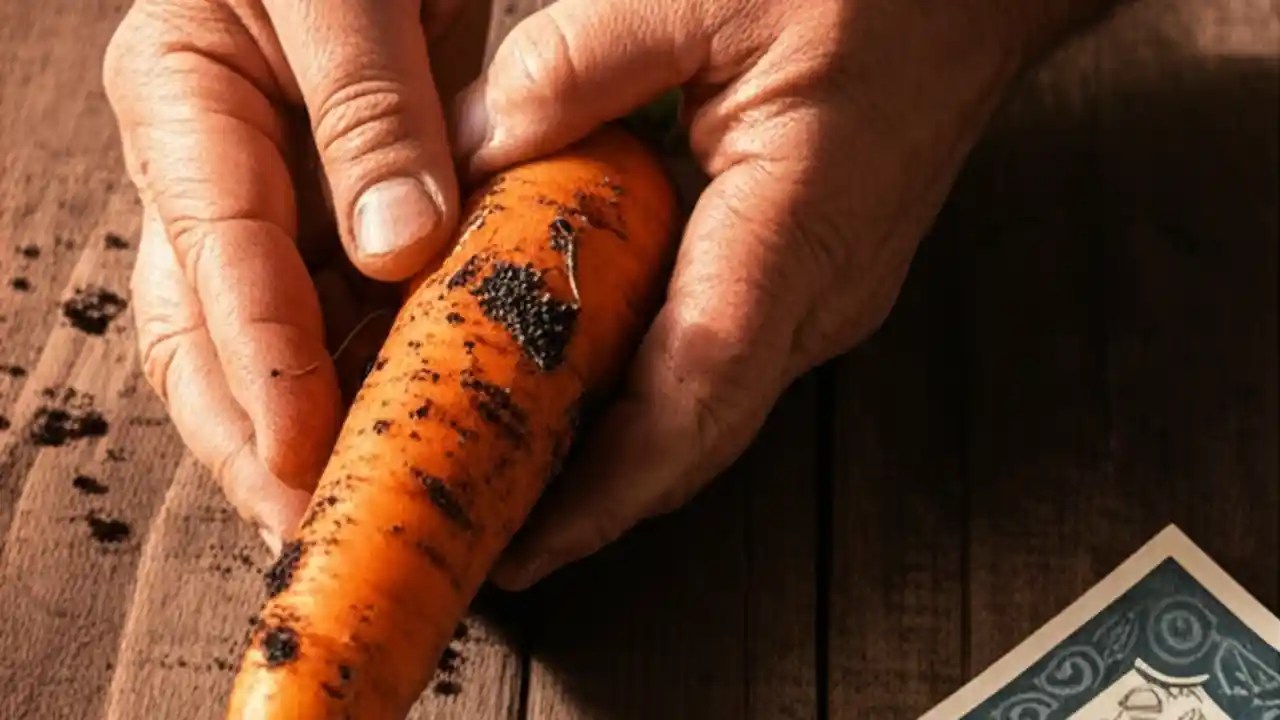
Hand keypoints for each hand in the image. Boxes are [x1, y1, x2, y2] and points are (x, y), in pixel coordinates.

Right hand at [103, 0, 479, 549]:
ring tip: (348, 504)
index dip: (260, 361)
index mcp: (181, 96)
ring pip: (258, 338)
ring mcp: (261, 194)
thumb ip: (370, 110)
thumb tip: (398, 250)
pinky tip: (395, 424)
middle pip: (202, 328)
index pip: (215, 252)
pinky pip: (327, 310)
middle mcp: (207, 161)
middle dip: (251, 433)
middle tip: (307, 520)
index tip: (304, 450)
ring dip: (297, 427)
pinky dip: (353, 374)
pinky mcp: (322, 210)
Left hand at [463, 0, 1115, 588]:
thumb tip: (470, 147)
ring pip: (705, 411)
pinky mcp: (813, 280)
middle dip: (593, 502)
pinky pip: (718, 363)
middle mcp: (820, 294)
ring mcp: (823, 296)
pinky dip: (643, 398)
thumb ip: (576, 66)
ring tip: (514, 480)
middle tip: (487, 534)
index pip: (693, 396)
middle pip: (694, 436)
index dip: (606, 490)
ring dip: (614, 458)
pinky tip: (575, 391)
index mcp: (797, 230)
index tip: (529, 549)